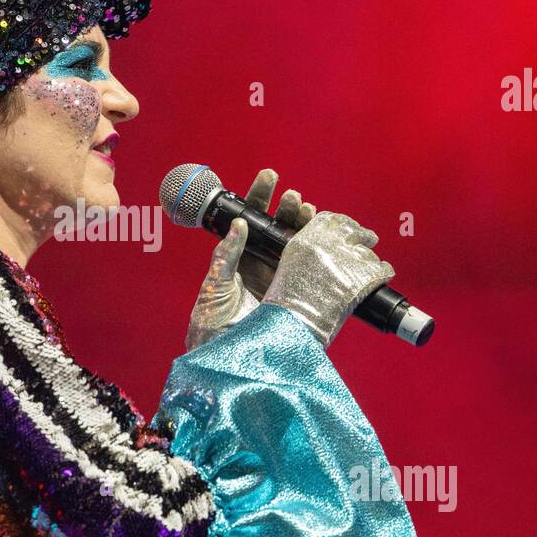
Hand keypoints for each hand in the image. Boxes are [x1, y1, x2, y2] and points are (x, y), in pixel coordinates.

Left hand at [184, 168, 315, 351]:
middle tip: (294, 198)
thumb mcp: (215, 285)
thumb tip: (238, 223)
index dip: (260, 199)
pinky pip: (314, 268)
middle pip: (279, 228)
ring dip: (303, 224)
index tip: (270, 178)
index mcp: (241, 258)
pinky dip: (322, 250)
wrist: (228, 358)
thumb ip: (226, 255)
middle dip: (287, 209)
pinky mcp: (298, 294)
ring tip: (306, 209)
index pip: (251, 221)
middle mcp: (263, 264)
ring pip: (298, 243)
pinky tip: (324, 235)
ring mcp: (283, 278)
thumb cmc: (212, 323)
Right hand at [262, 210, 395, 348]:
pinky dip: (384, 272)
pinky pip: (384, 268)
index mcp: (307, 239)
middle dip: (362, 234)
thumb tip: (326, 248)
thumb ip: (306, 251)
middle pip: (353, 230)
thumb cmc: (286, 302)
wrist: (293, 324)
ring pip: (368, 252)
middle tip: (369, 238)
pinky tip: (383, 275)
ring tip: (369, 267)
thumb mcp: (287, 266)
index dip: (342, 223)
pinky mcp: (364, 277)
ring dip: (369, 259)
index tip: (348, 227)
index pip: (330, 219)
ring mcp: (347, 259)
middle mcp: (328, 244)